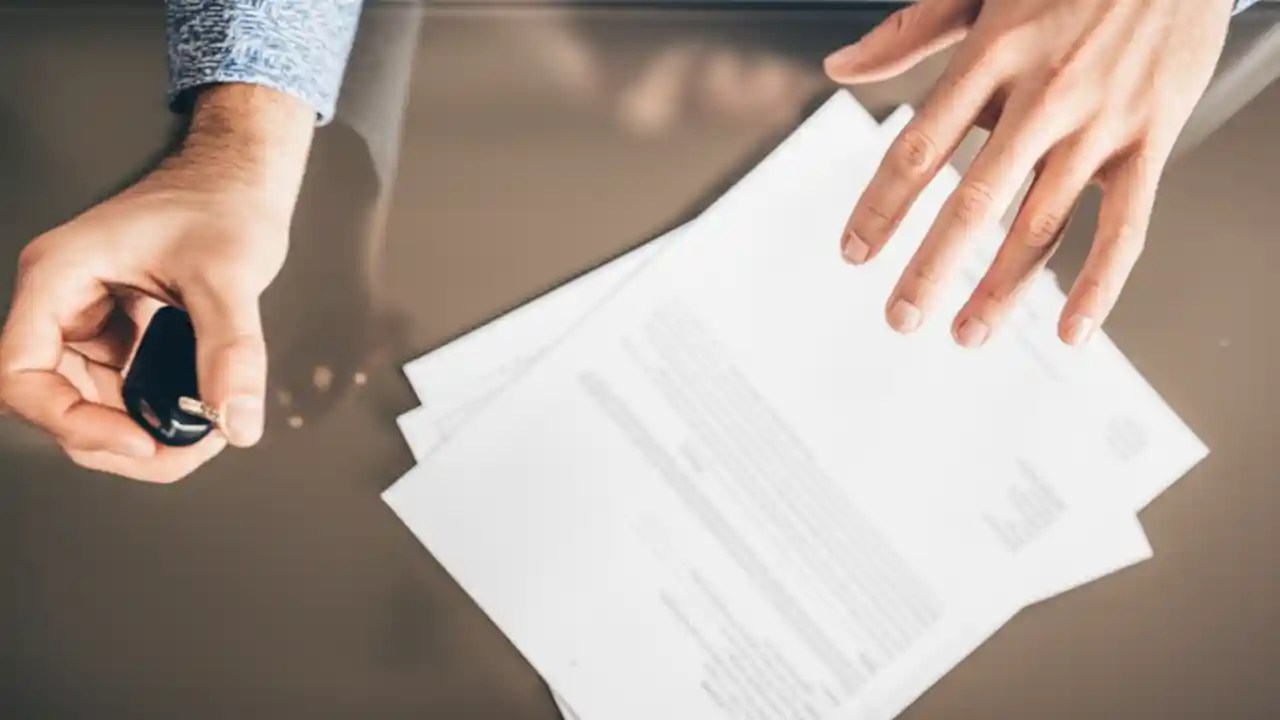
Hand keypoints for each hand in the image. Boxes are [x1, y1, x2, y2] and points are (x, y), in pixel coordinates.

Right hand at [0, 84, 314, 481]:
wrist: (239, 180)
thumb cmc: (221, 203)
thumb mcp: (231, 273)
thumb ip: (232, 349)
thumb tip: (236, 421)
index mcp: (58, 278)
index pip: (19, 374)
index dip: (70, 421)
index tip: (140, 441)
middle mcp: (62, 304)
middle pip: (53, 404)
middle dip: (117, 440)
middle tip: (188, 447)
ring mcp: (88, 324)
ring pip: (89, 408)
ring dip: (141, 435)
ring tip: (205, 431)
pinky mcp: (120, 337)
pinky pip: (121, 394)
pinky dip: (157, 415)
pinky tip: (203, 410)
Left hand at [825, 0, 1231, 346]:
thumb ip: (909, 32)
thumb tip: (840, 67)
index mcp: (992, 56)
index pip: (919, 147)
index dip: (882, 206)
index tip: (854, 251)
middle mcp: (1044, 96)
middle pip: (975, 200)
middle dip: (932, 266)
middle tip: (900, 315)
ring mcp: (1100, 122)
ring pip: (1042, 224)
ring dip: (1001, 288)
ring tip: (966, 334)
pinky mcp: (1151, 139)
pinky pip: (1126, 224)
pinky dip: (1102, 283)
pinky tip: (1073, 328)